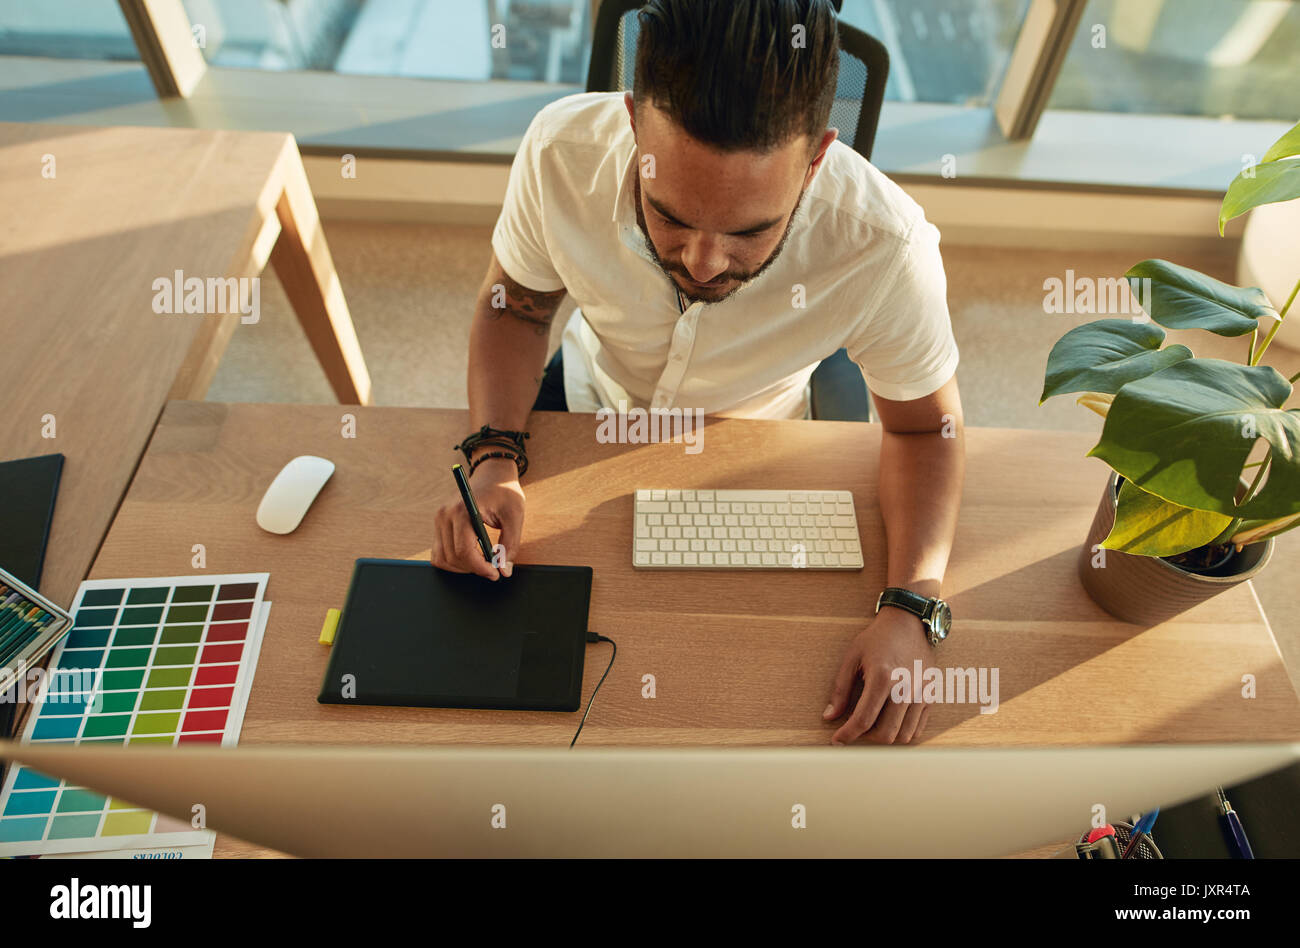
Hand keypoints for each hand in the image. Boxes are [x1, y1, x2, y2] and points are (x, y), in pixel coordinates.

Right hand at [431, 457, 524, 580]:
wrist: (493, 474)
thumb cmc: (504, 491)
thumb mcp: (515, 516)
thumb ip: (510, 545)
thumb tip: (504, 570)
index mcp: (463, 511)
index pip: (464, 551)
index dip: (480, 568)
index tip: (495, 574)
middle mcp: (445, 515)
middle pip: (452, 557)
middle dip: (473, 569)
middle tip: (493, 568)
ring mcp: (439, 519)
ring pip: (441, 558)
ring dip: (462, 567)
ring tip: (482, 562)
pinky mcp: (439, 524)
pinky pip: (439, 552)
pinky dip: (452, 561)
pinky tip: (471, 557)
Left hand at [823, 606, 934, 744]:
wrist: (908, 622)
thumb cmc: (877, 638)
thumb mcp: (852, 657)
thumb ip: (840, 689)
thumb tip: (829, 717)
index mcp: (882, 678)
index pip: (864, 720)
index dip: (847, 734)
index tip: (837, 740)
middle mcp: (906, 688)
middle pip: (886, 733)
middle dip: (865, 737)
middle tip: (854, 729)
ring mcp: (922, 693)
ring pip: (904, 736)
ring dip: (885, 736)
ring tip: (872, 725)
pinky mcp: (932, 695)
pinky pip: (918, 728)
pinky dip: (903, 731)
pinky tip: (890, 721)